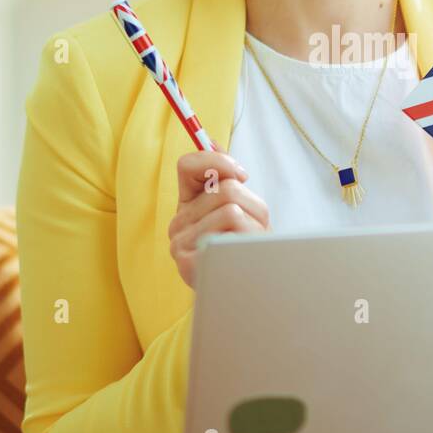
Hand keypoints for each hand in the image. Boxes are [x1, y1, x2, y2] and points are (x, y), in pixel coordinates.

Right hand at [168, 146, 270, 289]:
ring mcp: (180, 244)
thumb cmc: (245, 248)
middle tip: (253, 229)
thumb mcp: (241, 210)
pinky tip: (242, 257)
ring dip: (253, 226)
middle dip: (250, 204)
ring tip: (248, 246)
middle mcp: (178, 222)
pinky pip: (229, 235)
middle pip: (223, 189)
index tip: (241, 174)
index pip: (188, 165)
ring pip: (230, 209)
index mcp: (188, 204)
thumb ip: (227, 180)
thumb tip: (213, 140)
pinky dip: (246, 242)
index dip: (216, 161)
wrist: (248, 293)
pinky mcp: (188, 263)